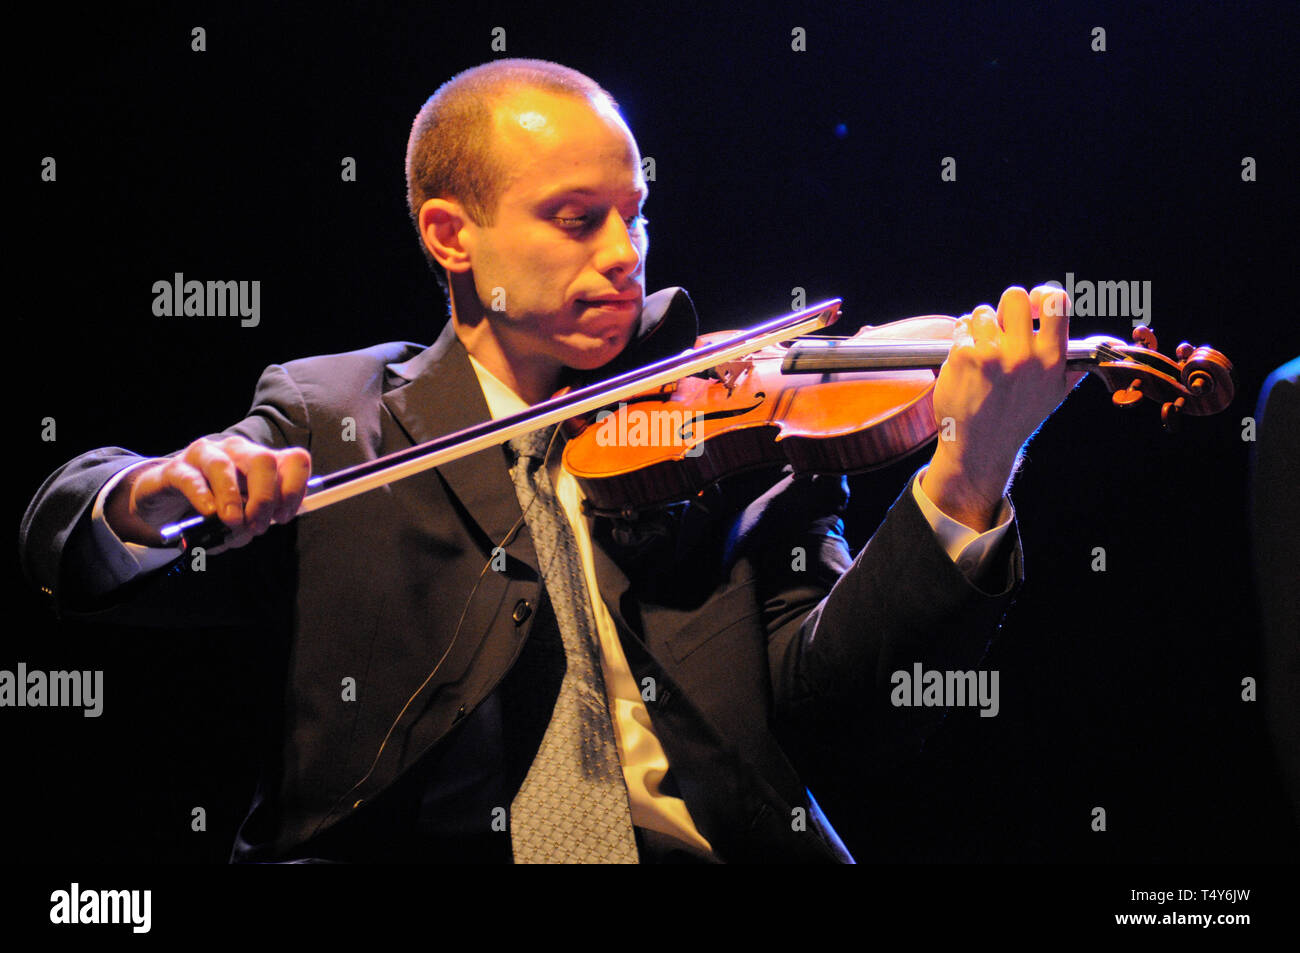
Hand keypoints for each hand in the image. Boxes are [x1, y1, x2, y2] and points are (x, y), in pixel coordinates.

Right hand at [106, 435, 311, 553]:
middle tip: (257, 526)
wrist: (167, 501)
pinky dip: (201, 496)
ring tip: (232, 522)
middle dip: (265, 497)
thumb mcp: (242, 518)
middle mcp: (237, 452)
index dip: (295, 489)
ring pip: (223, 466)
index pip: (295, 460)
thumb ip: (252, 523)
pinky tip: (207, 513)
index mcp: (262, 462)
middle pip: (263, 460)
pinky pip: (190, 478)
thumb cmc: (215, 509)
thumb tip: (248, 531)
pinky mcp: (175, 469)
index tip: (283, 517)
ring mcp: (204, 456)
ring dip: (232, 498)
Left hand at [923, 285, 1081, 529]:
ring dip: (980, 325)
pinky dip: (960, 338)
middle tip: (1002, 328)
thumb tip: (1100, 347)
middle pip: (1014, 296)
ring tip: (982, 350)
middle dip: (1005, 309)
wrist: (980, 446)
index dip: (1043, 294)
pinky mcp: (964, 357)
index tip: (1034, 302)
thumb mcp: (1053, 395)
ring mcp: (992, 354)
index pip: (1056, 302)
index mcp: (1051, 359)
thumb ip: (1072, 367)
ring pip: (983, 311)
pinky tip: (965, 361)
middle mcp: (1024, 355)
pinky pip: (961, 327)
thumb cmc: (1017, 418)